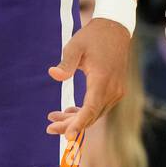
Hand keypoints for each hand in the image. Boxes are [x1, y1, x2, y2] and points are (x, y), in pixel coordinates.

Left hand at [47, 17, 131, 138]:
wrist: (114, 29)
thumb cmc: (92, 37)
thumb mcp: (75, 46)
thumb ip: (66, 63)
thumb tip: (53, 74)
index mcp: (102, 81)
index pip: (90, 110)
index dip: (78, 125)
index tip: (67, 137)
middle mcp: (112, 90)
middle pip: (91, 116)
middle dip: (70, 125)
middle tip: (49, 127)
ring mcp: (116, 92)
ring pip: (95, 114)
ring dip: (76, 118)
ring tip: (53, 118)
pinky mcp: (115, 90)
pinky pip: (99, 107)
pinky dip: (85, 112)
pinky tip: (69, 110)